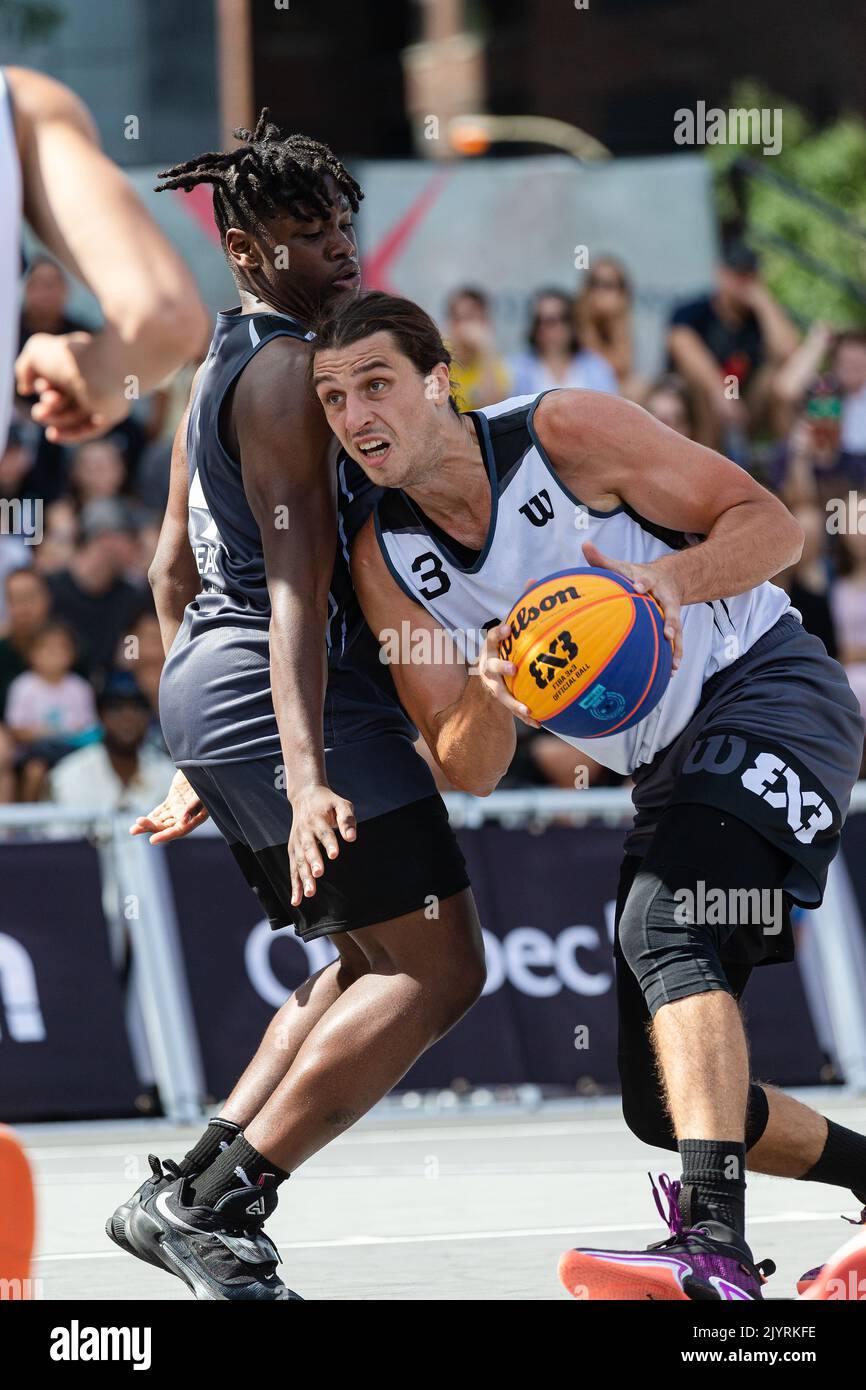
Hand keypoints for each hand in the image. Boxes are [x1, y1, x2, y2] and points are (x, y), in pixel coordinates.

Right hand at [15, 331, 130, 442]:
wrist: (103, 370)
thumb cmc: (70, 359)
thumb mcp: (36, 353)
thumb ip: (25, 368)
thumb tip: (27, 389)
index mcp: (79, 360)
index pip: (57, 381)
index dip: (44, 387)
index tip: (41, 385)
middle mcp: (92, 378)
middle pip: (65, 401)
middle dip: (47, 407)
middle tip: (43, 407)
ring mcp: (103, 397)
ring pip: (75, 415)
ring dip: (55, 418)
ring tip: (43, 415)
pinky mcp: (112, 414)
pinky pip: (90, 429)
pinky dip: (71, 434)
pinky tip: (53, 435)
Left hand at [130, 769, 208, 843]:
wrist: (204, 764)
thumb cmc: (206, 779)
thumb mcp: (201, 792)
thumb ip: (193, 806)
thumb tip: (182, 821)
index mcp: (197, 817)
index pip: (179, 830)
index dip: (166, 835)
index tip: (151, 840)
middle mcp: (188, 816)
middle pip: (167, 826)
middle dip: (151, 828)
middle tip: (134, 829)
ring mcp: (179, 808)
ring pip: (162, 820)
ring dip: (148, 825)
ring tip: (133, 830)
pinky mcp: (174, 801)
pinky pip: (161, 812)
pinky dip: (151, 816)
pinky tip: (140, 822)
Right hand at [288, 785, 355, 906]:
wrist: (305, 796)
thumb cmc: (328, 803)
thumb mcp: (341, 804)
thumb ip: (347, 819)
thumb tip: (352, 838)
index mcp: (317, 819)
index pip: (325, 832)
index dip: (329, 843)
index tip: (335, 854)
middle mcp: (304, 832)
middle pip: (309, 848)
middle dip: (314, 862)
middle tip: (319, 874)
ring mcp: (297, 842)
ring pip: (299, 861)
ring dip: (303, 877)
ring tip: (310, 892)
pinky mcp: (293, 850)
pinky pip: (293, 869)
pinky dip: (294, 885)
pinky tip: (296, 900)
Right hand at [475, 622, 540, 727]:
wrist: (487, 677)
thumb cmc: (504, 649)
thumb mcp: (507, 633)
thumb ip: (519, 614)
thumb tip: (531, 583)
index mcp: (491, 649)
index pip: (492, 638)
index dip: (498, 633)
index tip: (507, 628)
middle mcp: (489, 667)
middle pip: (492, 667)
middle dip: (502, 667)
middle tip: (513, 668)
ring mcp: (494, 685)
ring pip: (501, 694)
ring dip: (513, 702)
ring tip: (526, 709)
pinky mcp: (502, 699)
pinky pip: (513, 710)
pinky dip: (525, 717)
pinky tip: (539, 722)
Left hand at [582, 539, 682, 670]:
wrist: (669, 578)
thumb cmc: (638, 575)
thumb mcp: (623, 566)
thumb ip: (603, 560)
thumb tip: (584, 544)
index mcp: (650, 581)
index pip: (646, 581)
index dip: (642, 583)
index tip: (638, 587)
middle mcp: (665, 598)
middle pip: (671, 610)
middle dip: (670, 622)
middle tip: (668, 634)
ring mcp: (672, 613)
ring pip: (678, 630)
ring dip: (676, 646)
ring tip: (673, 664)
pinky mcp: (674, 625)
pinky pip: (676, 642)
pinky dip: (674, 655)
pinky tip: (670, 671)